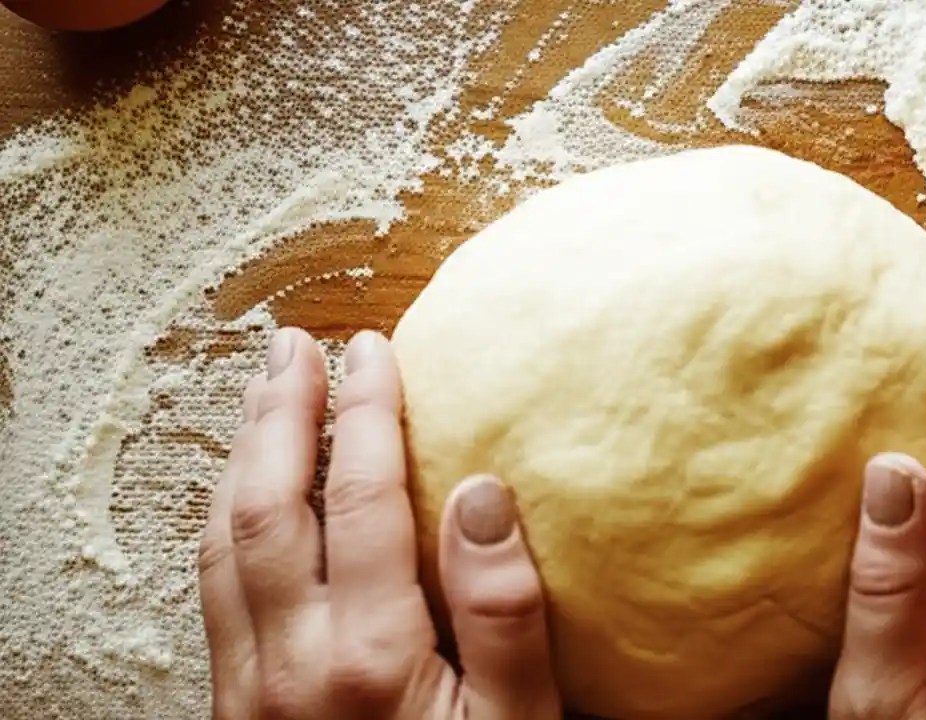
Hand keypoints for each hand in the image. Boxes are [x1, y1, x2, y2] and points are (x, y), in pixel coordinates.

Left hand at [198, 327, 560, 719]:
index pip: (361, 500)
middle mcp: (292, 661)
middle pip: (265, 508)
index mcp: (370, 657)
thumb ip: (503, 616)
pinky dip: (226, 518)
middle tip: (292, 348)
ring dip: (242, 457)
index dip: (366, 412)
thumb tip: (483, 495)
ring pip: (223, 544)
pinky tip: (247, 493)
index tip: (374, 352)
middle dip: (278, 413)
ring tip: (263, 396)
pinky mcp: (232, 705)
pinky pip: (214, 589)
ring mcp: (248, 686)